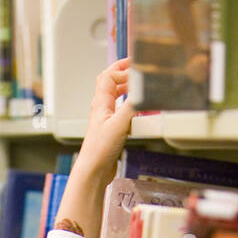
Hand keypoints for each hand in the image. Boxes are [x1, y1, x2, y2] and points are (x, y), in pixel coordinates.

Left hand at [75, 58, 136, 189]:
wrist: (94, 172)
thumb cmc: (99, 151)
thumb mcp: (119, 124)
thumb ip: (132, 105)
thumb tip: (143, 89)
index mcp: (100, 103)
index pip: (109, 76)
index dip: (122, 68)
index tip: (136, 66)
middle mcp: (102, 109)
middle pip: (110, 84)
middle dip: (123, 73)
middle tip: (136, 69)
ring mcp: (106, 120)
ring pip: (115, 97)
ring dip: (126, 89)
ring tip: (137, 86)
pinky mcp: (111, 132)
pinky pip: (120, 112)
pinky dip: (129, 107)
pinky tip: (137, 112)